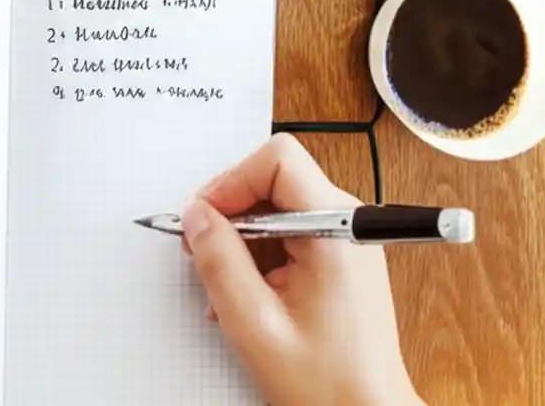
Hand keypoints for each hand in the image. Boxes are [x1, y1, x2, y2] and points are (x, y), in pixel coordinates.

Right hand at [181, 134, 422, 405]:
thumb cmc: (326, 383)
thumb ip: (220, 261)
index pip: (278, 160)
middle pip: (274, 181)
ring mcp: (346, 242)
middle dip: (231, 212)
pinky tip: (245, 294)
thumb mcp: (254, 322)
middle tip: (203, 251)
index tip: (205, 217)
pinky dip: (258, 256)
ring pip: (276, 209)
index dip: (232, 181)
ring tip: (226, 287)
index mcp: (337, 232)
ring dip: (241, 240)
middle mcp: (348, 226)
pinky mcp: (338, 259)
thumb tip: (195, 216)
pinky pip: (287, 235)